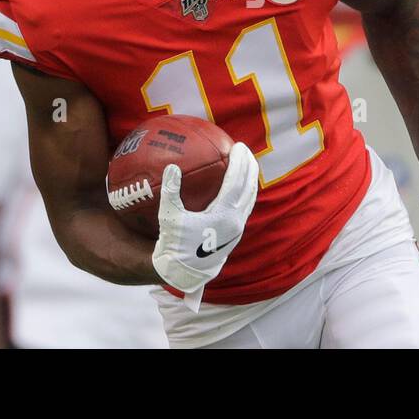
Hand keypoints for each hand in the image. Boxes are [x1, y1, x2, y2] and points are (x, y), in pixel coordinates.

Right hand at [151, 142, 258, 293]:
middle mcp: (236, 221)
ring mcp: (237, 229)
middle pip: (249, 187)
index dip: (239, 162)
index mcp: (223, 215)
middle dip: (249, 166)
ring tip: (246, 164)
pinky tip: (237, 187)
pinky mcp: (235, 235)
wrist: (184, 272)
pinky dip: (244, 192)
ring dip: (250, 179)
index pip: (236, 182)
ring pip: (250, 198)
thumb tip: (171, 166)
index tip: (238, 146)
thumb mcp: (169, 217)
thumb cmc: (174, 244)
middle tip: (244, 149)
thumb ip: (171, 191)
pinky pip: (244, 207)